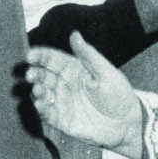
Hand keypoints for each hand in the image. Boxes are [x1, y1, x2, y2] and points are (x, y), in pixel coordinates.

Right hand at [26, 31, 144, 157]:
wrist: (127, 124)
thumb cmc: (120, 95)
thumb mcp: (106, 72)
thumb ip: (88, 55)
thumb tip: (74, 34)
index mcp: (74, 69)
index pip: (52, 59)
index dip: (40, 56)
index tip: (30, 55)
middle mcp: (64, 84)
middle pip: (43, 75)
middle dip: (34, 74)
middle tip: (30, 75)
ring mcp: (62, 102)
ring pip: (41, 94)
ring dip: (36, 91)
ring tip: (37, 90)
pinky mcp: (62, 120)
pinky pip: (47, 114)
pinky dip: (41, 109)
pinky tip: (39, 105)